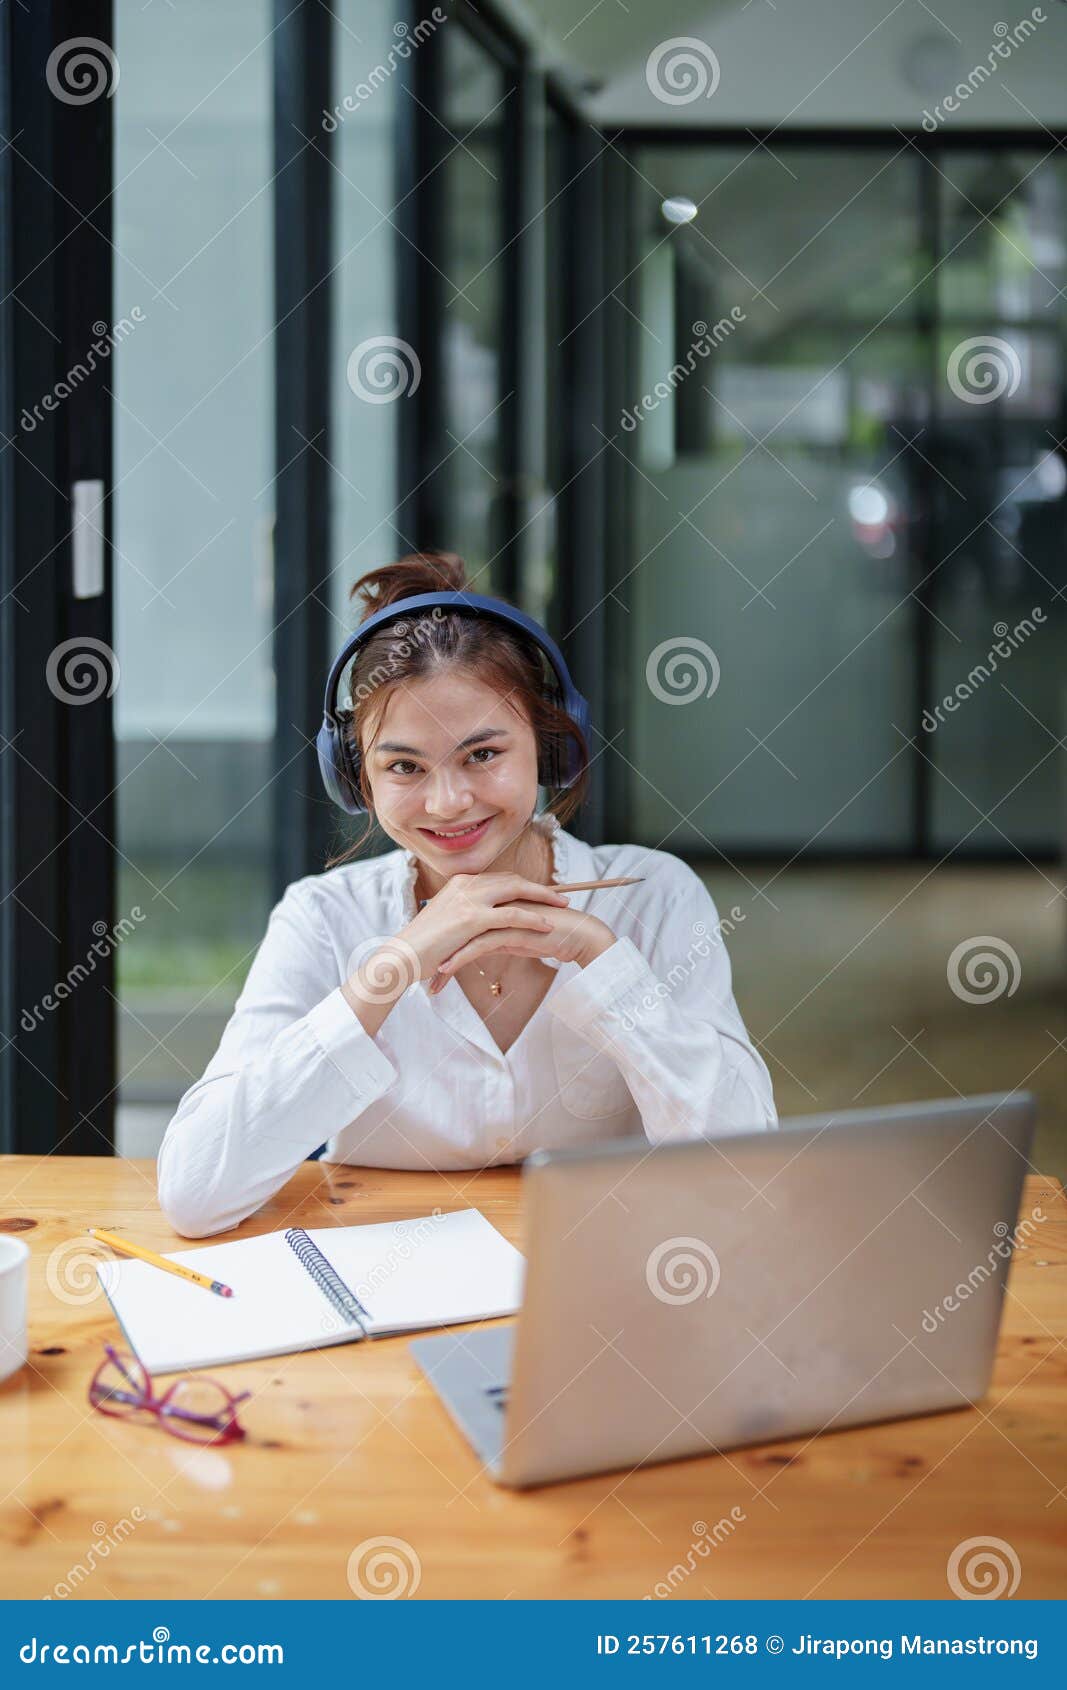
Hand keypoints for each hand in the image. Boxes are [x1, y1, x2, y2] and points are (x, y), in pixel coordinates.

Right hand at [392, 871, 572, 989]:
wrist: (403, 956)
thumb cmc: (423, 946)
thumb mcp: (446, 922)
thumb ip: (466, 915)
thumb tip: (485, 922)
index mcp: (460, 883)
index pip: (500, 877)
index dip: (523, 884)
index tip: (542, 892)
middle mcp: (466, 884)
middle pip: (512, 879)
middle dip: (539, 887)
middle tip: (562, 895)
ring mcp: (469, 899)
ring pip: (516, 891)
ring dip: (543, 898)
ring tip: (563, 907)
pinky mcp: (473, 918)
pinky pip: (512, 914)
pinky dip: (532, 917)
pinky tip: (546, 925)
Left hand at [427, 906, 615, 993]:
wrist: (580, 935)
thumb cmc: (551, 935)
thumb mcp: (517, 935)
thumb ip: (498, 935)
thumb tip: (480, 945)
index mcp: (494, 904)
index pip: (460, 921)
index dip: (443, 942)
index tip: (428, 961)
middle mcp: (495, 906)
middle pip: (457, 927)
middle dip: (438, 951)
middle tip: (421, 973)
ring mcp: (502, 916)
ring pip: (464, 937)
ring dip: (445, 958)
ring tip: (430, 979)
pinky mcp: (511, 929)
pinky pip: (479, 944)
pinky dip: (460, 957)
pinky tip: (446, 970)